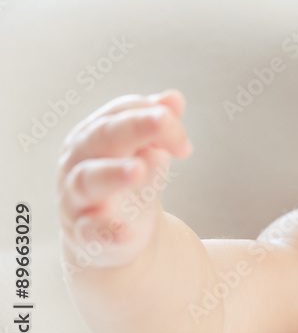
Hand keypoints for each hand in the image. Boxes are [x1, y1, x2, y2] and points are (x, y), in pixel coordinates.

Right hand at [57, 90, 192, 267]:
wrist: (115, 233)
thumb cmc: (133, 180)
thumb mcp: (150, 149)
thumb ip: (161, 125)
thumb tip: (174, 98)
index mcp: (95, 133)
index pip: (122, 113)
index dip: (155, 117)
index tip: (184, 144)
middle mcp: (79, 160)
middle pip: (101, 136)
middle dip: (134, 126)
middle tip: (164, 120)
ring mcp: (77, 196)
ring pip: (87, 180)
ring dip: (113, 173)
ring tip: (138, 170)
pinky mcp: (83, 232)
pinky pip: (90, 230)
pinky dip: (106, 231)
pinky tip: (127, 232)